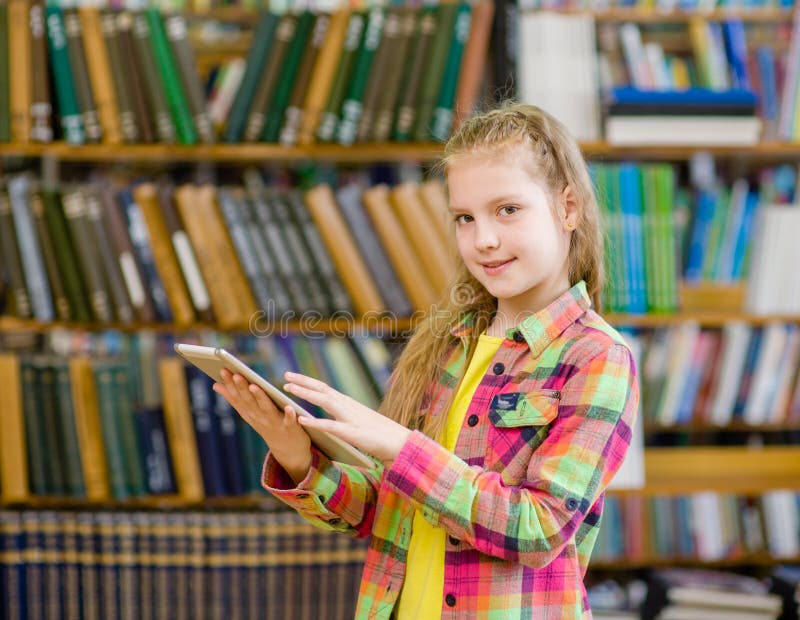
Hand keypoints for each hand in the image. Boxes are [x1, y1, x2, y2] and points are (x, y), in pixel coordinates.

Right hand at [213, 368, 311, 483]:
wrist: (288, 450)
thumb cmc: (267, 425)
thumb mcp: (249, 413)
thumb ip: (234, 399)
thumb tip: (215, 384)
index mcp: (249, 412)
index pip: (238, 396)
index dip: (230, 384)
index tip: (223, 369)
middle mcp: (259, 417)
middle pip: (249, 401)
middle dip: (242, 388)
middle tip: (236, 374)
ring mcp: (274, 423)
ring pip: (266, 409)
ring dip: (260, 398)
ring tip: (254, 386)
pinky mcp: (291, 427)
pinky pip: (289, 421)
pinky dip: (289, 415)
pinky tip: (289, 407)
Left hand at [283, 372, 411, 463]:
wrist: (399, 442)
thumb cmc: (379, 433)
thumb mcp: (358, 420)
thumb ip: (345, 415)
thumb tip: (333, 411)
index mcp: (348, 403)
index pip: (324, 388)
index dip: (308, 382)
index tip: (292, 376)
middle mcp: (348, 405)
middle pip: (322, 389)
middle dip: (302, 381)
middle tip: (285, 375)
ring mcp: (350, 417)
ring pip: (324, 401)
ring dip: (305, 393)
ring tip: (288, 388)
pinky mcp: (352, 433)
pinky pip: (330, 426)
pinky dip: (315, 422)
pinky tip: (302, 420)